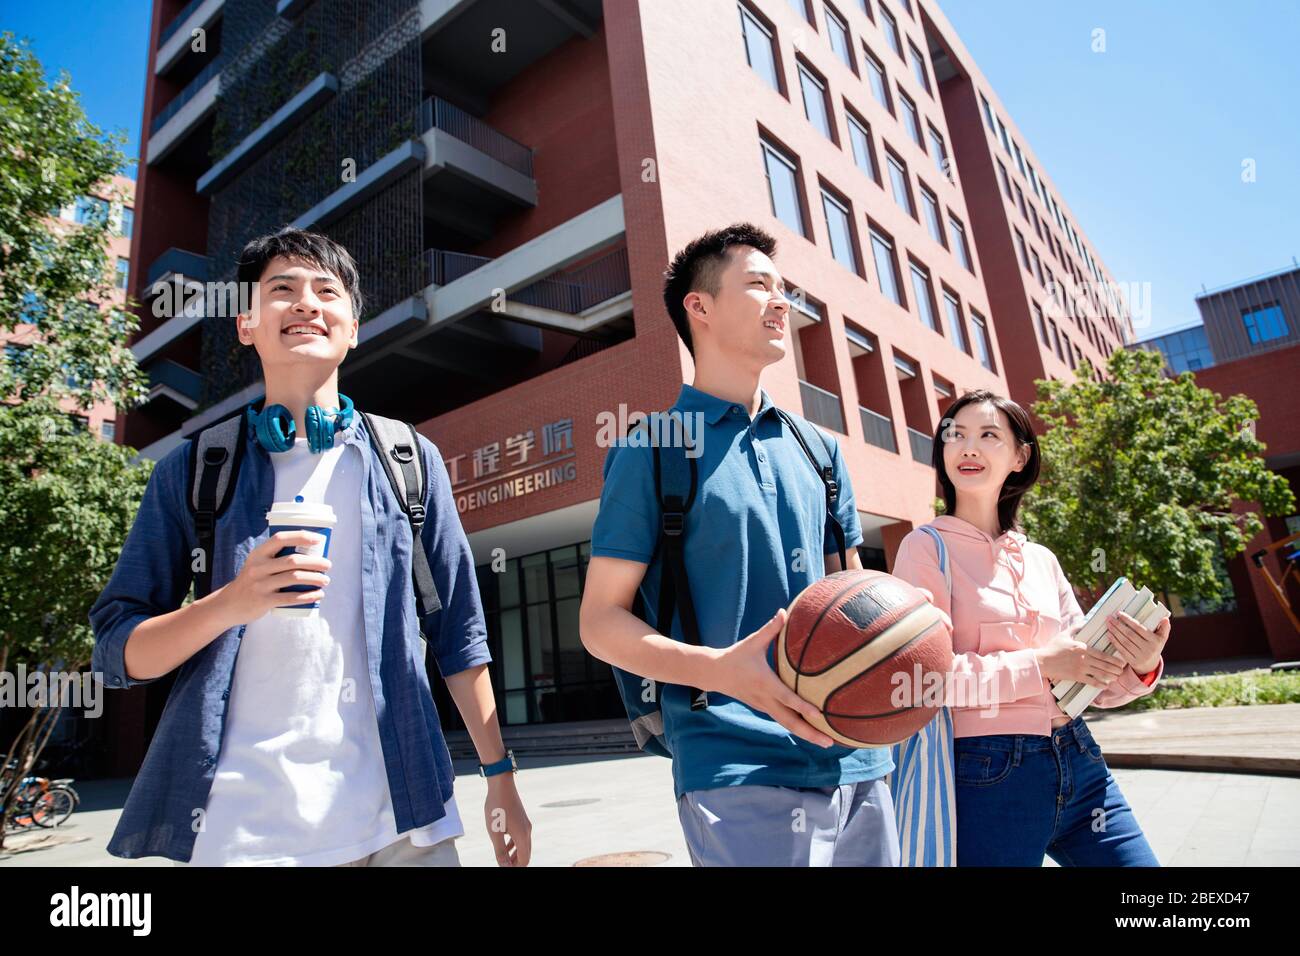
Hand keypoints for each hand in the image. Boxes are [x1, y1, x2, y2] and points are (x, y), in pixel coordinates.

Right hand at [214, 530, 331, 624]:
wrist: (228, 604)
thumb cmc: (252, 581)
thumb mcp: (257, 564)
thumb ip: (275, 557)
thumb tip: (309, 551)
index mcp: (258, 554)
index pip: (280, 539)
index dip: (300, 536)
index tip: (317, 539)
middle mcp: (258, 567)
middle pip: (292, 560)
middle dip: (315, 562)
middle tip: (327, 565)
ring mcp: (260, 585)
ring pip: (294, 578)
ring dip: (315, 578)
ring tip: (325, 580)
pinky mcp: (263, 601)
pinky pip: (290, 598)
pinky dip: (308, 596)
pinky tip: (318, 595)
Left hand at [483, 773, 531, 866]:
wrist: (501, 785)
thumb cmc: (496, 808)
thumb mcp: (494, 832)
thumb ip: (500, 851)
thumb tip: (504, 866)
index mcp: (522, 835)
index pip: (524, 860)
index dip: (515, 867)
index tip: (504, 868)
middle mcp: (527, 830)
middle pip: (526, 854)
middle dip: (516, 863)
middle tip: (504, 866)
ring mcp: (525, 824)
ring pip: (524, 845)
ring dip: (515, 854)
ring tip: (504, 860)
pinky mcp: (522, 819)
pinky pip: (521, 836)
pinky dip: (514, 844)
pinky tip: (505, 845)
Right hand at [705, 607, 835, 747]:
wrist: (715, 674)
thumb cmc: (736, 655)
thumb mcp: (752, 642)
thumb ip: (771, 628)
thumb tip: (784, 611)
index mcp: (765, 682)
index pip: (787, 697)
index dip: (802, 706)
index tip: (819, 714)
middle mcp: (765, 699)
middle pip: (790, 721)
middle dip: (810, 732)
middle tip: (830, 742)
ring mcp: (764, 706)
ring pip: (788, 724)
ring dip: (806, 734)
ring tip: (827, 743)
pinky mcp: (764, 708)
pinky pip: (783, 721)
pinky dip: (797, 728)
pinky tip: (812, 732)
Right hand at [1034, 632, 1125, 688]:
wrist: (1043, 661)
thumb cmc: (1053, 647)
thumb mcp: (1064, 635)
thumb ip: (1075, 628)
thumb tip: (1084, 622)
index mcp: (1083, 648)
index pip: (1103, 655)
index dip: (1114, 660)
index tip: (1121, 662)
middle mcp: (1084, 658)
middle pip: (1105, 665)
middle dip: (1116, 669)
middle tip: (1122, 671)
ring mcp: (1080, 668)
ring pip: (1100, 674)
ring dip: (1111, 676)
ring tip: (1116, 678)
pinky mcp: (1076, 676)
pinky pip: (1091, 681)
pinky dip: (1100, 684)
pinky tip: (1105, 685)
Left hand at [1105, 611, 1169, 674]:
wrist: (1150, 665)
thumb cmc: (1154, 646)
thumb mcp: (1162, 638)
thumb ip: (1164, 628)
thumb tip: (1165, 618)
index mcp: (1155, 641)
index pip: (1139, 628)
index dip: (1128, 620)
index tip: (1119, 613)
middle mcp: (1148, 649)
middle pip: (1130, 635)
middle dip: (1118, 625)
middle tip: (1109, 617)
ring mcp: (1140, 656)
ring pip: (1125, 642)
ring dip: (1115, 632)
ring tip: (1108, 624)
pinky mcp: (1133, 662)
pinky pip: (1122, 650)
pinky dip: (1114, 642)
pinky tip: (1109, 635)